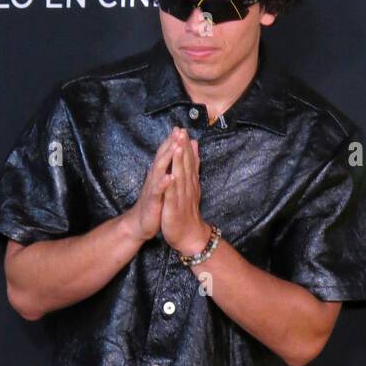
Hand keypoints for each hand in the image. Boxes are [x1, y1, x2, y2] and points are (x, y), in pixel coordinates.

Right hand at [122, 129, 182, 244]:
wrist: (140, 223)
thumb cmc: (154, 203)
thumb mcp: (162, 184)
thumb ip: (166, 170)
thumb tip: (171, 159)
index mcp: (158, 173)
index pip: (165, 154)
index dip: (172, 141)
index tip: (181, 128)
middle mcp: (154, 177)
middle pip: (162, 156)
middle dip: (170, 143)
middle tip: (179, 131)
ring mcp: (153, 188)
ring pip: (159, 170)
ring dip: (167, 157)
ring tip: (176, 146)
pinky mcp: (153, 200)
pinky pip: (158, 191)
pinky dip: (163, 183)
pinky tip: (170, 177)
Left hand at [160, 128, 209, 255]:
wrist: (189, 235)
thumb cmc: (187, 211)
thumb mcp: (191, 188)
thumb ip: (193, 168)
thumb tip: (195, 150)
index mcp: (189, 182)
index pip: (188, 161)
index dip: (185, 145)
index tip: (183, 130)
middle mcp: (187, 188)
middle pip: (186, 165)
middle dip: (183, 148)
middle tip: (182, 132)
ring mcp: (181, 197)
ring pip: (181, 177)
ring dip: (180, 162)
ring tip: (178, 146)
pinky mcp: (174, 209)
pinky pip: (173, 196)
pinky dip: (172, 186)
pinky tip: (171, 176)